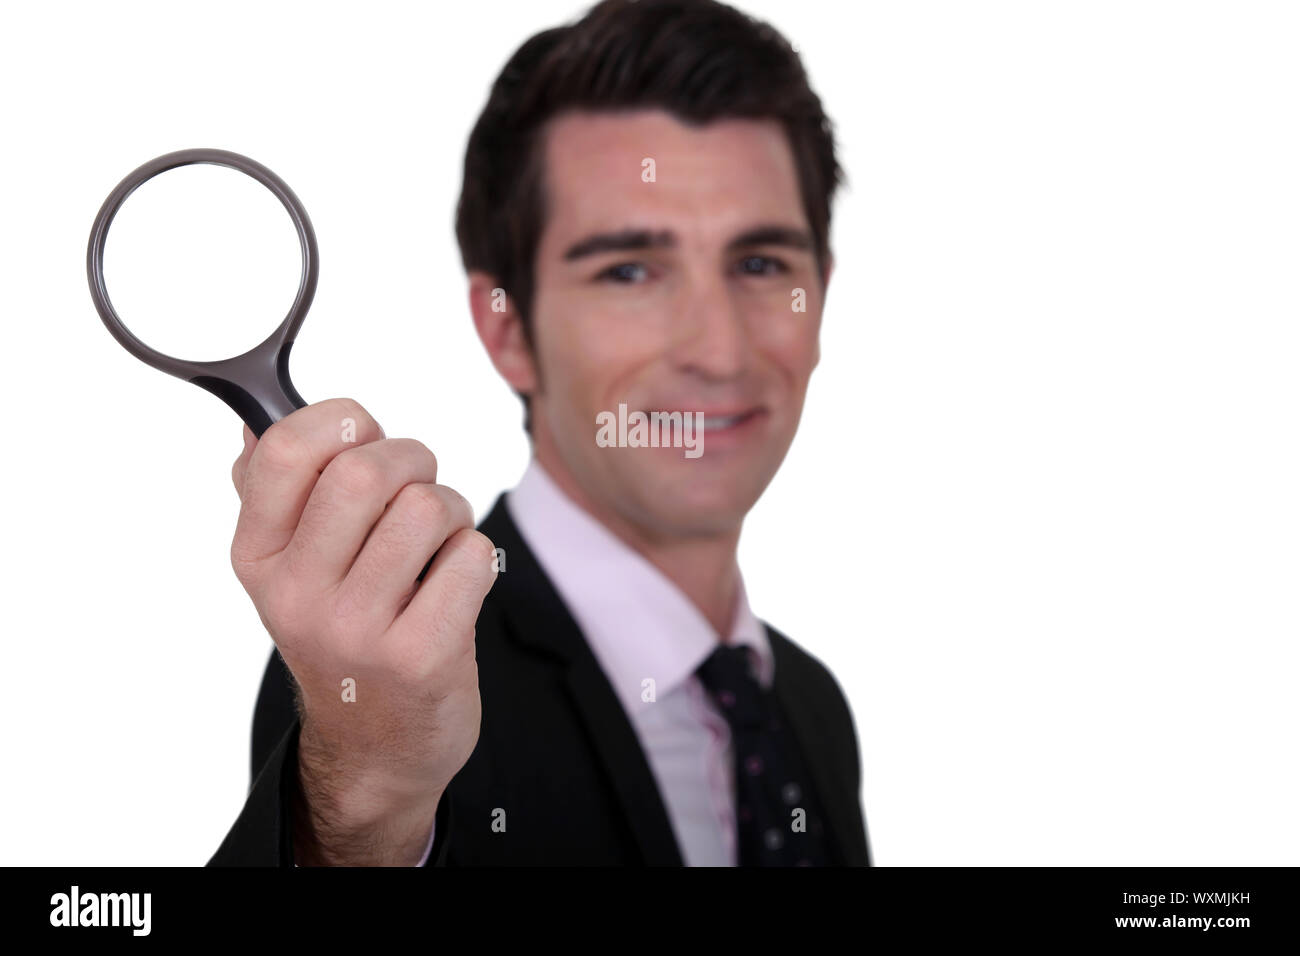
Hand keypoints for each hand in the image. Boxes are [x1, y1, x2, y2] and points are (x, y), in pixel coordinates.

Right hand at [229, 398, 495, 864]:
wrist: (375, 746)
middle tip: (420, 486)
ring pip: (428, 508)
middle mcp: (296, 595)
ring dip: (452, 511)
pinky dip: (476, 558)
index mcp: (257, 558)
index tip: (362, 436)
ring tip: (439, 544)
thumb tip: (257, 426)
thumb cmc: (344, 634)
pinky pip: (472, 556)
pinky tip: (453, 588)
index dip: (340, 421)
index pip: (283, 451)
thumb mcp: (289, 571)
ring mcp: (357, 630)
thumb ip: (272, 496)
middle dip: (412, 459)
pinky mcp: (420, 656)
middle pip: (365, 470)